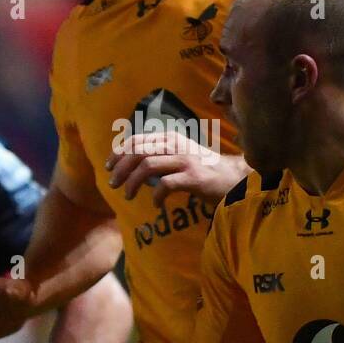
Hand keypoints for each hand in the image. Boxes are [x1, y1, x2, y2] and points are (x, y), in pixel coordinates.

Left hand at [105, 138, 247, 208]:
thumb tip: (127, 165)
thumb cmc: (202, 169)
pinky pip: (166, 184)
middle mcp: (177, 145)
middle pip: (138, 152)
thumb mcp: (178, 155)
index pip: (137, 140)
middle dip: (120, 169)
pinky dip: (156, 195)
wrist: (234, 178)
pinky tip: (156, 204)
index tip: (108, 166)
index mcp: (171, 138)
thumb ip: (157, 156)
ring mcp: (186, 160)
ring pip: (147, 166)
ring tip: (127, 195)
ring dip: (132, 183)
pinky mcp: (194, 177)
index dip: (119, 153)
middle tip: (113, 184)